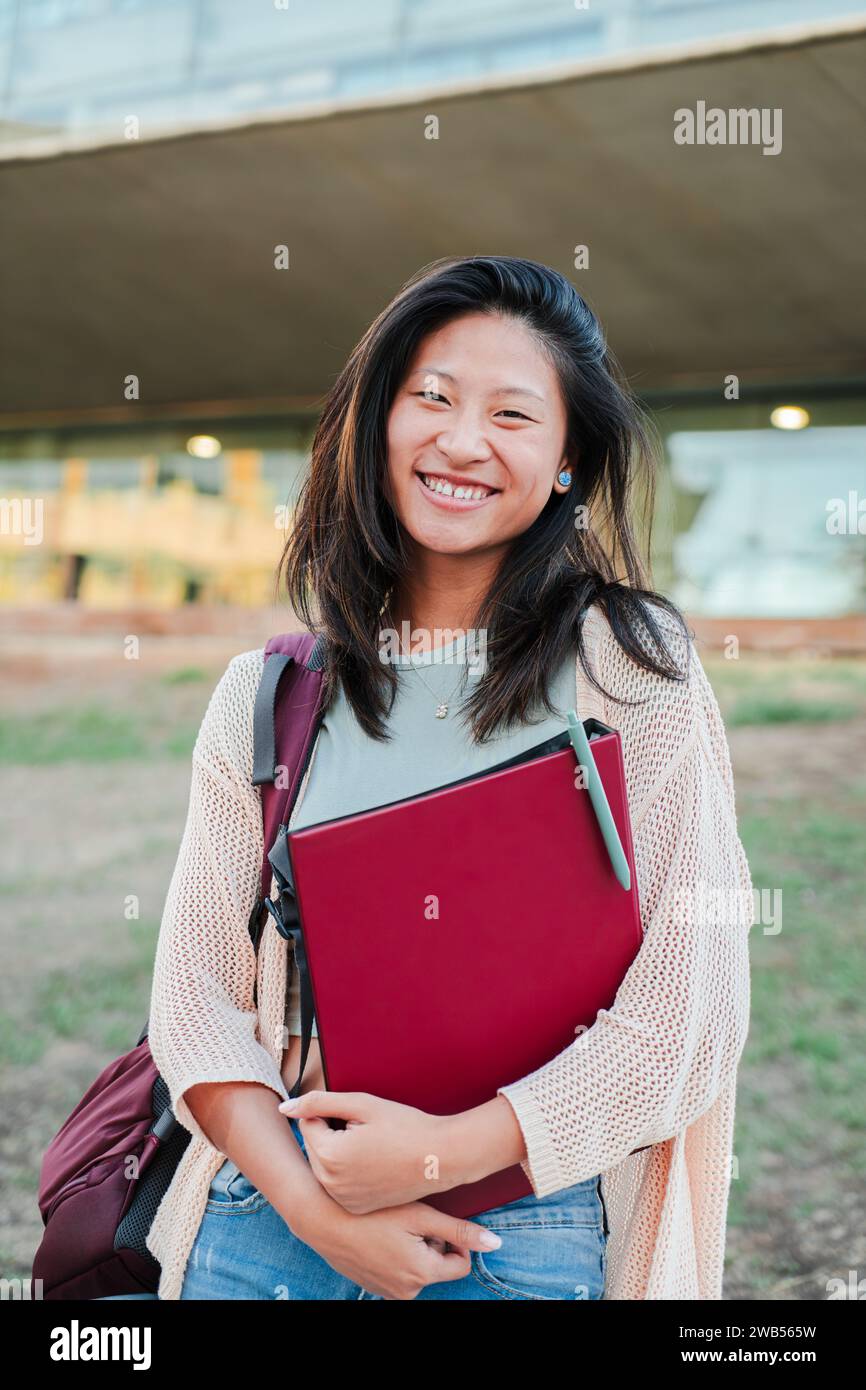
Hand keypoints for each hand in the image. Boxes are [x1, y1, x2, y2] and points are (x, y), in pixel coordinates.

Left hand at [278, 1090, 456, 1212]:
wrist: (439, 1158)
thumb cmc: (404, 1126)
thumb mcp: (361, 1104)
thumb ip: (318, 1102)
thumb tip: (284, 1108)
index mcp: (328, 1156)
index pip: (309, 1123)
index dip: (334, 1114)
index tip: (359, 1119)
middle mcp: (330, 1184)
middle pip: (315, 1146)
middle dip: (333, 1134)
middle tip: (368, 1133)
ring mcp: (343, 1200)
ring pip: (325, 1165)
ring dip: (339, 1153)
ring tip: (372, 1149)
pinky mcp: (355, 1208)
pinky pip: (338, 1184)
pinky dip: (349, 1173)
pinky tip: (374, 1166)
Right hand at [293, 1193, 502, 1300]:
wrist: (323, 1220)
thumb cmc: (373, 1213)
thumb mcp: (421, 1215)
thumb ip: (459, 1231)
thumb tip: (496, 1244)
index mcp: (423, 1274)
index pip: (460, 1264)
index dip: (452, 1239)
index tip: (434, 1220)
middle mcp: (407, 1291)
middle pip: (437, 1265)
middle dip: (431, 1242)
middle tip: (409, 1219)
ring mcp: (388, 1292)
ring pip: (417, 1268)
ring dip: (413, 1248)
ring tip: (392, 1226)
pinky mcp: (373, 1287)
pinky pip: (398, 1272)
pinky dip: (396, 1255)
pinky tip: (379, 1235)